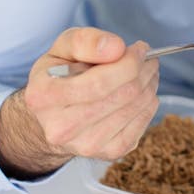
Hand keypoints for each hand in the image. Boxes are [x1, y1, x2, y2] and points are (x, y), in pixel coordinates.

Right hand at [0, 27, 158, 177]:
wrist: (54, 115)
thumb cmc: (61, 75)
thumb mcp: (63, 47)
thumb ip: (85, 40)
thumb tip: (116, 47)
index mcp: (44, 96)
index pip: (100, 81)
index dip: (129, 61)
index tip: (140, 48)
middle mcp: (61, 128)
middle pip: (123, 94)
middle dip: (143, 70)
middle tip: (148, 58)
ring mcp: (86, 145)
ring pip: (136, 107)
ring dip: (149, 84)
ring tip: (147, 71)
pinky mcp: (109, 153)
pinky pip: (143, 123)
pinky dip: (149, 103)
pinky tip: (143, 92)